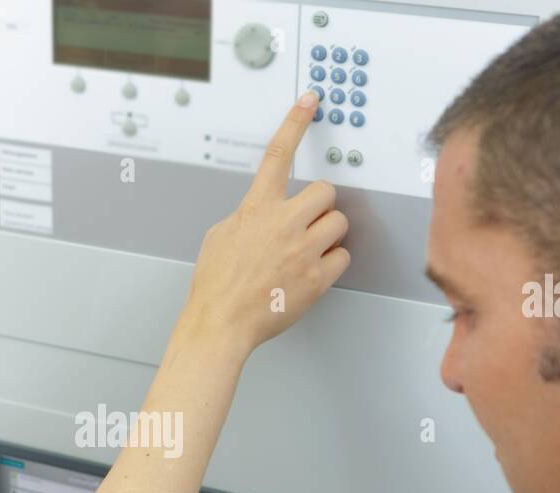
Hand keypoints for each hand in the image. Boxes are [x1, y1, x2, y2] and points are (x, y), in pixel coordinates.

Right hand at [182, 92, 350, 354]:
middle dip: (321, 206)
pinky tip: (313, 270)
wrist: (221, 323)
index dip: (295, 123)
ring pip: (339, 223)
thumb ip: (249, 215)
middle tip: (309, 223)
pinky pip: (343, 256)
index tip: (309, 102)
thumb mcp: (221, 236)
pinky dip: (333, 262)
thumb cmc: (216, 285)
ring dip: (329, 234)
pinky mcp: (317, 277)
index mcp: (256, 208)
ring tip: (309, 250)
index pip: (278, 154)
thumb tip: (264, 214)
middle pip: (326, 192)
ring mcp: (302, 250)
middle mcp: (283, 223)